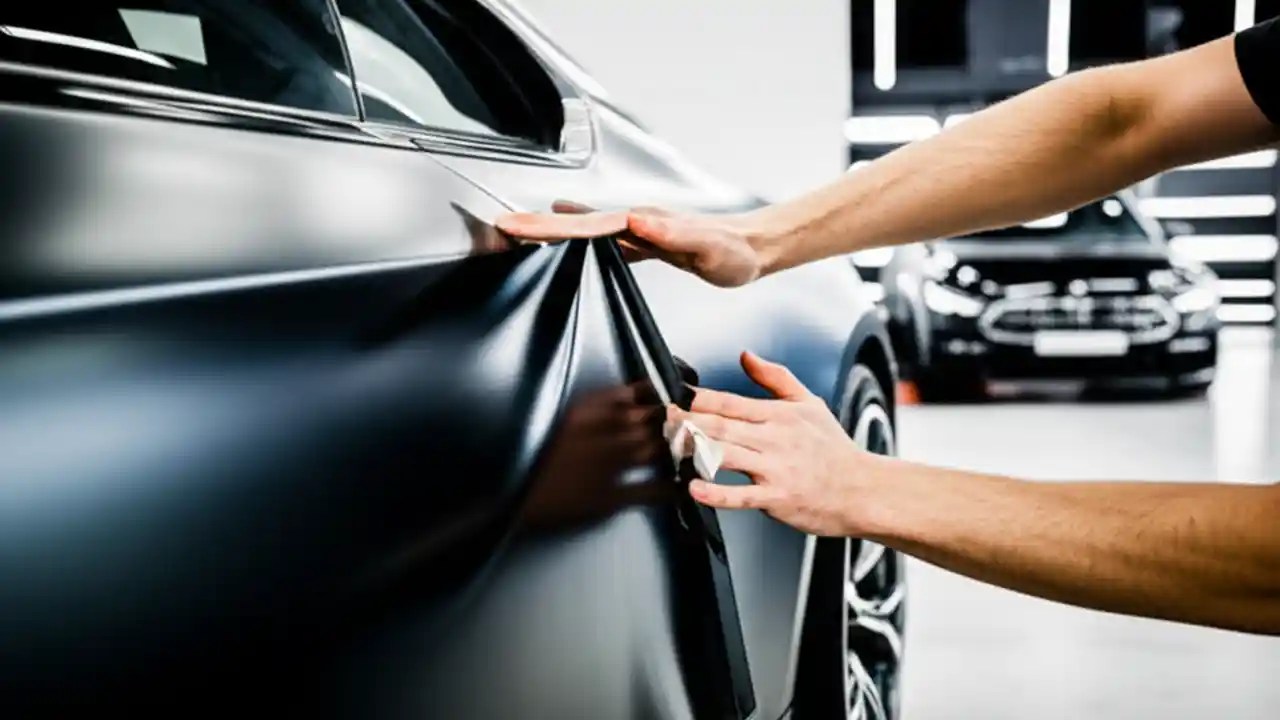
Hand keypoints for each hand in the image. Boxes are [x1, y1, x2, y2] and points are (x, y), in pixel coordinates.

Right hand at [495, 201, 769, 287]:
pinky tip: (565, 246)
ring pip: (584, 230)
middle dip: (538, 224)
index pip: (586, 225)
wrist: (754, 248)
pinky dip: (577, 242)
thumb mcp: (706, 247)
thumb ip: (672, 234)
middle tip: (500, 226)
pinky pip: (601, 242)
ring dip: (552, 230)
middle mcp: (635, 224)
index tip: (516, 224)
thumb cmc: (734, 252)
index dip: (550, 226)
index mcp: (642, 224)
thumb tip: (634, 220)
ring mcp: (637, 232)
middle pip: (576, 224)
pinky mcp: (644, 244)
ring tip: (518, 231)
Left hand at [669, 351, 888, 536]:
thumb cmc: (834, 450)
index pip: (730, 401)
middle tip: (662, 419)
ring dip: (695, 450)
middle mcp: (774, 439)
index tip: (673, 395)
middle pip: (721, 425)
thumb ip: (776, 378)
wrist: (862, 489)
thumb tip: (747, 356)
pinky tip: (695, 488)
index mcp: (778, 415)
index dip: (697, 397)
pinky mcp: (776, 497)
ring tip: (670, 445)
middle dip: (687, 421)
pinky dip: (716, 493)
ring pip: (726, 454)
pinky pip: (741, 495)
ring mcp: (774, 469)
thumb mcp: (809, 403)